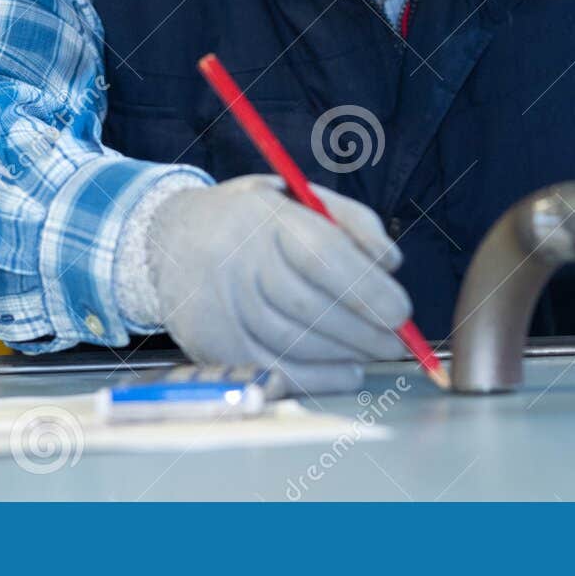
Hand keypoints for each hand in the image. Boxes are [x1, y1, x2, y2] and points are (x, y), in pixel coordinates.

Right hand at [146, 174, 410, 392]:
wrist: (173, 239)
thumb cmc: (257, 218)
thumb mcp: (300, 196)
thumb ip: (353, 221)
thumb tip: (391, 265)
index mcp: (262, 217)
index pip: (320, 255)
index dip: (365, 287)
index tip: (401, 310)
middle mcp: (234, 263)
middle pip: (308, 306)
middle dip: (363, 329)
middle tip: (398, 338)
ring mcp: (219, 308)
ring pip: (293, 343)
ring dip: (346, 354)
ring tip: (376, 350)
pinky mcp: (212, 346)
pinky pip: (273, 371)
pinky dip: (319, 379)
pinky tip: (347, 371)